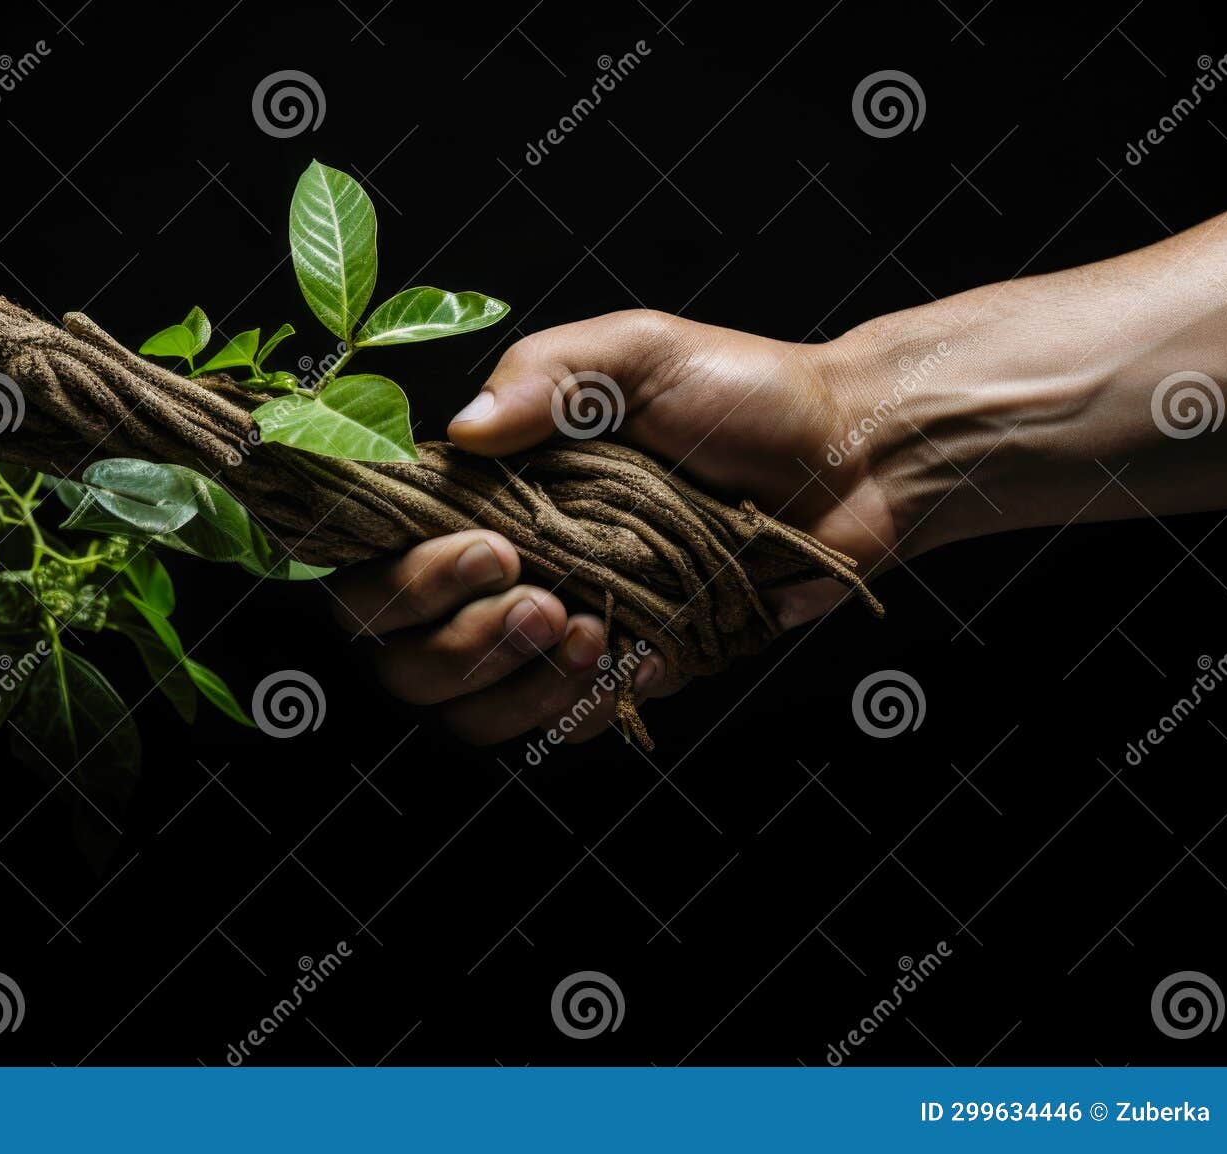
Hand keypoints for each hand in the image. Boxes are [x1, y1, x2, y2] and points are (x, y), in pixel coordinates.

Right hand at [326, 309, 899, 744]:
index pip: (379, 552)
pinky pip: (549, 729)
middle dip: (449, 635)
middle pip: (399, 648)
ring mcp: (550, 630)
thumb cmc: (740, 393)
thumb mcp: (639, 351)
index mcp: (486, 490)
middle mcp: (502, 567)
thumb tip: (466, 432)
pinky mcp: (611, 674)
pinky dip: (566, 708)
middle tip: (533, 589)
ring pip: (459, 706)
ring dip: (503, 677)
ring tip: (579, 624)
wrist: (847, 460)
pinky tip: (614, 656)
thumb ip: (547, 374)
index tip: (485, 549)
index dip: (397, 572)